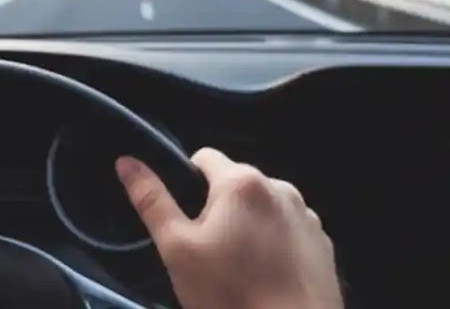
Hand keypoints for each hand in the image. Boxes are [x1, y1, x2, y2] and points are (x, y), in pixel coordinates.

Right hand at [115, 149, 340, 308]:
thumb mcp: (177, 249)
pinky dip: (277, 241)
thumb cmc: (229, 291)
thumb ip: (151, 201)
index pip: (204, 158)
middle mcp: (280, 187)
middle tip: (209, 250)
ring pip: (264, 206)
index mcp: (241, 182)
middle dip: (220, 207)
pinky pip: (289, 228)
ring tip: (241, 265)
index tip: (186, 220)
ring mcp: (307, 215)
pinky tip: (270, 274)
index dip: (187, 183)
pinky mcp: (324, 242)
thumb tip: (126, 161)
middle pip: (236, 183)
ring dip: (250, 222)